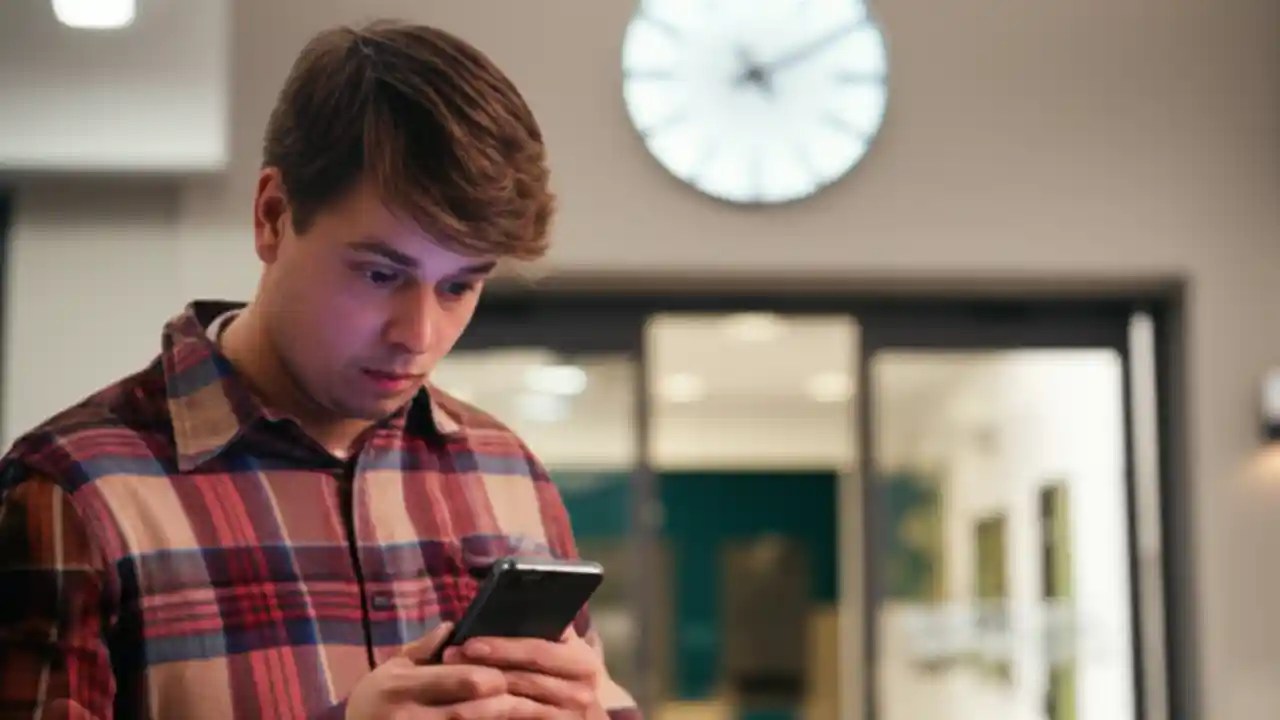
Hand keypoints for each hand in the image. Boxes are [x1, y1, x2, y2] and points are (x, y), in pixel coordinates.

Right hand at [345, 623, 563, 719]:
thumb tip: (454, 626)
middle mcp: (406, 716)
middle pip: (469, 713)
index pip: (457, 680)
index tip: (509, 673)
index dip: (488, 678)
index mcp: (400, 685)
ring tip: (529, 713)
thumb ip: (425, 648)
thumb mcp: (394, 666)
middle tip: (532, 697)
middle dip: (503, 705)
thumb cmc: (378, 697)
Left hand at [443, 629, 606, 718]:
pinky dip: (490, 712)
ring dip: (479, 691)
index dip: (501, 646)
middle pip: (522, 677)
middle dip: (482, 666)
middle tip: (449, 657)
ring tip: (451, 680)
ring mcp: (572, 711)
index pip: (536, 649)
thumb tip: (501, 605)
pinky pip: (518, 718)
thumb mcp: (562, 650)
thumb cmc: (565, 674)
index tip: (469, 641)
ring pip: (515, 701)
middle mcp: (581, 686)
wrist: (587, 713)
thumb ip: (542, 630)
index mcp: (582, 657)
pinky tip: (468, 705)